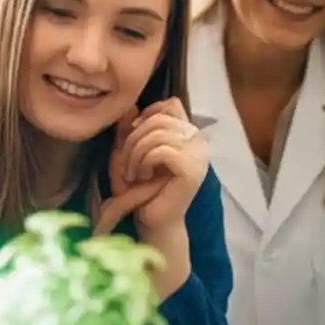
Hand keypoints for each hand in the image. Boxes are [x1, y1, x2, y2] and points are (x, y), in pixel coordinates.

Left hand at [95, 99, 207, 235]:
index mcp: (187, 133)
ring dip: (135, 153)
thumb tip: (132, 107)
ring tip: (133, 172)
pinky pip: (162, 150)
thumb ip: (130, 129)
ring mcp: (198, 154)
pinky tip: (142, 177)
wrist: (153, 220)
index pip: (171, 104)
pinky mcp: (192, 169)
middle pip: (159, 117)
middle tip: (126, 163)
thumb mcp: (129, 152)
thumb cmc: (140, 188)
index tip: (132, 135)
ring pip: (157, 133)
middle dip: (133, 138)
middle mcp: (197, 140)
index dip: (148, 114)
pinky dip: (144, 162)